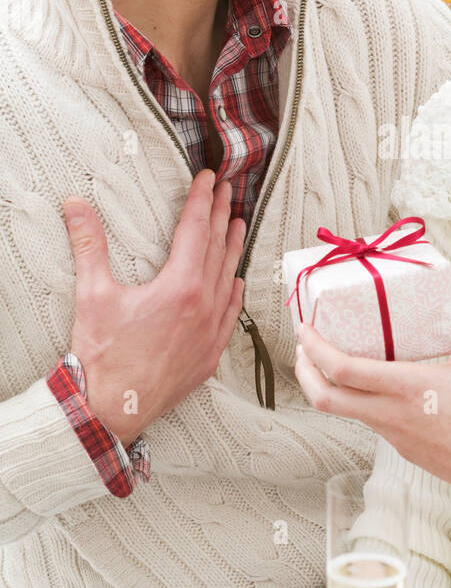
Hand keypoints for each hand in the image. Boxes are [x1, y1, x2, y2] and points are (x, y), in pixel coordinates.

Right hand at [63, 169, 245, 447]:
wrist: (112, 409)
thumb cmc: (102, 355)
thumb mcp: (93, 294)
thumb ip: (89, 244)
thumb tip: (76, 205)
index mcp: (181, 285)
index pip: (197, 229)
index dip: (203, 199)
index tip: (211, 177)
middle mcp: (205, 306)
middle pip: (219, 249)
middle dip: (222, 215)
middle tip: (229, 191)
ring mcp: (212, 332)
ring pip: (229, 279)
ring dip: (233, 249)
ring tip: (238, 224)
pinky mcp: (210, 355)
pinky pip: (231, 315)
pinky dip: (233, 292)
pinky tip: (235, 281)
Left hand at [293, 303, 450, 505]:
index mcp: (405, 388)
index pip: (343, 370)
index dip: (315, 349)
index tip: (305, 331)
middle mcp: (390, 415)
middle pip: (325, 399)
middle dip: (304, 373)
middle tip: (303, 351)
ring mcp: (393, 436)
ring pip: (347, 411)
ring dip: (332, 388)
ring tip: (335, 364)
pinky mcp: (403, 450)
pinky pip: (373, 422)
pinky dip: (363, 402)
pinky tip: (378, 390)